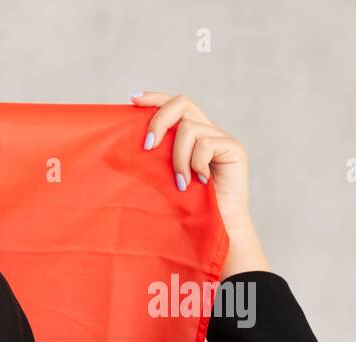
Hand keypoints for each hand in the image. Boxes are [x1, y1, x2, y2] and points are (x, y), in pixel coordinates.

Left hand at [131, 91, 250, 229]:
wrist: (213, 228)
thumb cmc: (184, 208)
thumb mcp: (161, 179)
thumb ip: (152, 159)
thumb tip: (121, 146)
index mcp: (188, 135)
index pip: (173, 105)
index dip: (154, 98)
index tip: (132, 99)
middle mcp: (205, 131)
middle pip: (182, 103)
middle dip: (159, 120)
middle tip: (147, 146)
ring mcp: (221, 139)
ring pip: (189, 129)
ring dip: (178, 158)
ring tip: (180, 183)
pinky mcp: (234, 148)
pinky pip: (206, 144)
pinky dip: (196, 163)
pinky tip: (200, 181)